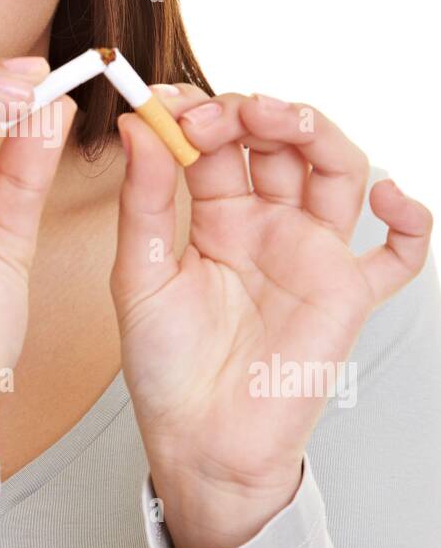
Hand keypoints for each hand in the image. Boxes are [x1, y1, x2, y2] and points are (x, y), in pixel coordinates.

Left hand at [111, 86, 432, 547]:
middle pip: (281, 141)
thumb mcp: (140, 276)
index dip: (199, 112)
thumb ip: (143, 201)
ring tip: (281, 121)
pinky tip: (388, 196)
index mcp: (217, 213)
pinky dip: (411, 220)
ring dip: (318, 133)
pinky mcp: (348, 294)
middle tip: (218, 118)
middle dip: (253, 112)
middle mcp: (270, 224)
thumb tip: (137, 124)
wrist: (200, 444)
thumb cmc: (167, 368)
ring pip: (338, 170)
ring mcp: (313, 254)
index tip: (167, 103)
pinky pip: (399, 255)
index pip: (220, 139)